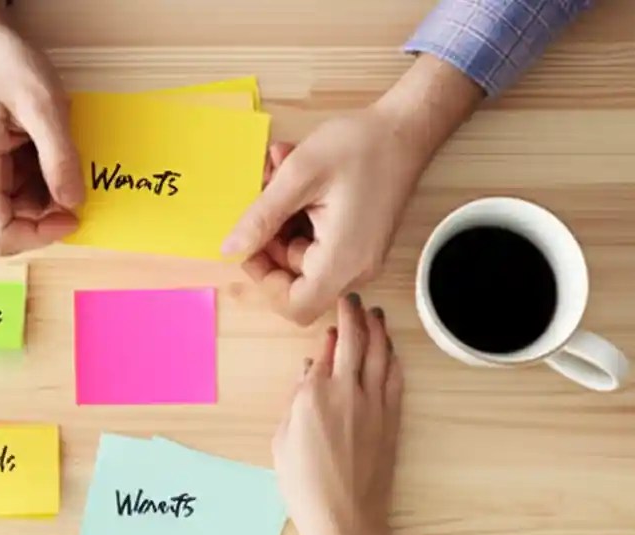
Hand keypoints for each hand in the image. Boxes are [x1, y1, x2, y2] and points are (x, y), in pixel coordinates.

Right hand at [0, 0, 83, 255]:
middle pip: (12, 225)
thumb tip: (73, 202)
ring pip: (20, 208)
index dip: (38, 235)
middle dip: (49, 213)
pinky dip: (44, 177)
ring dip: (49, 193)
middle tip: (76, 179)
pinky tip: (51, 147)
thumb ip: (59, 157)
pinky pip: (22, 187)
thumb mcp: (42, 104)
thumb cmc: (0, 62)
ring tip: (62, 152)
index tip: (71, 215)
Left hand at [223, 55, 481, 325]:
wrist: (405, 128)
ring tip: (276, 174)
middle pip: (295, 282)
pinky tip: (292, 179)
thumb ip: (261, 217)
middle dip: (270, 241)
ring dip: (280, 221)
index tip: (251, 246)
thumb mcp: (298, 175)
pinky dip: (297, 216)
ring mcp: (358, 256)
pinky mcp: (357, 241)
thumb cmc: (360, 145)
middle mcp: (355, 268)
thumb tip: (229, 249)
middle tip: (260, 196)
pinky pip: (316, 243)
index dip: (265, 284)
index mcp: (343, 260)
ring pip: (301, 258)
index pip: (296, 305)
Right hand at [273, 294, 403, 534]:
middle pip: (355, 342)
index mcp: (312, 395)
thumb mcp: (282, 441)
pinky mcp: (391, 420)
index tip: (331, 322)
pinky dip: (392, 359)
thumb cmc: (304, 485)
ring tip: (375, 314)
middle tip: (353, 300)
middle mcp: (345, 391)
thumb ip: (295, 401)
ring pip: (380, 355)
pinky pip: (394, 379)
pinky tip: (390, 349)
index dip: (330, 333)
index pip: (325, 352)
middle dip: (354, 316)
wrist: (344, 516)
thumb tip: (308, 372)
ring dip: (378, 330)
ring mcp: (373, 405)